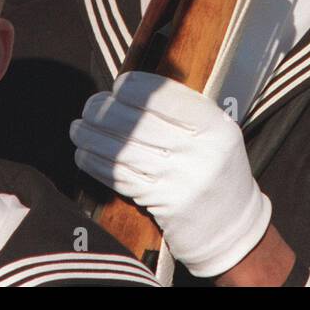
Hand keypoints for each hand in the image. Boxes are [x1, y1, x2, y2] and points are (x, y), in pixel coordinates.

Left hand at [71, 72, 272, 277]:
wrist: (230, 224)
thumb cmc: (214, 167)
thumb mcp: (215, 131)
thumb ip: (182, 109)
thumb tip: (127, 88)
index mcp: (215, 125)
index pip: (168, 97)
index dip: (136, 87)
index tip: (118, 86)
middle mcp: (200, 151)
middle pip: (140, 123)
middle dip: (105, 111)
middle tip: (91, 107)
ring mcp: (181, 180)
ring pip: (124, 150)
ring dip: (92, 137)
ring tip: (78, 128)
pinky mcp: (162, 204)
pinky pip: (121, 178)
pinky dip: (96, 164)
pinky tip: (84, 154)